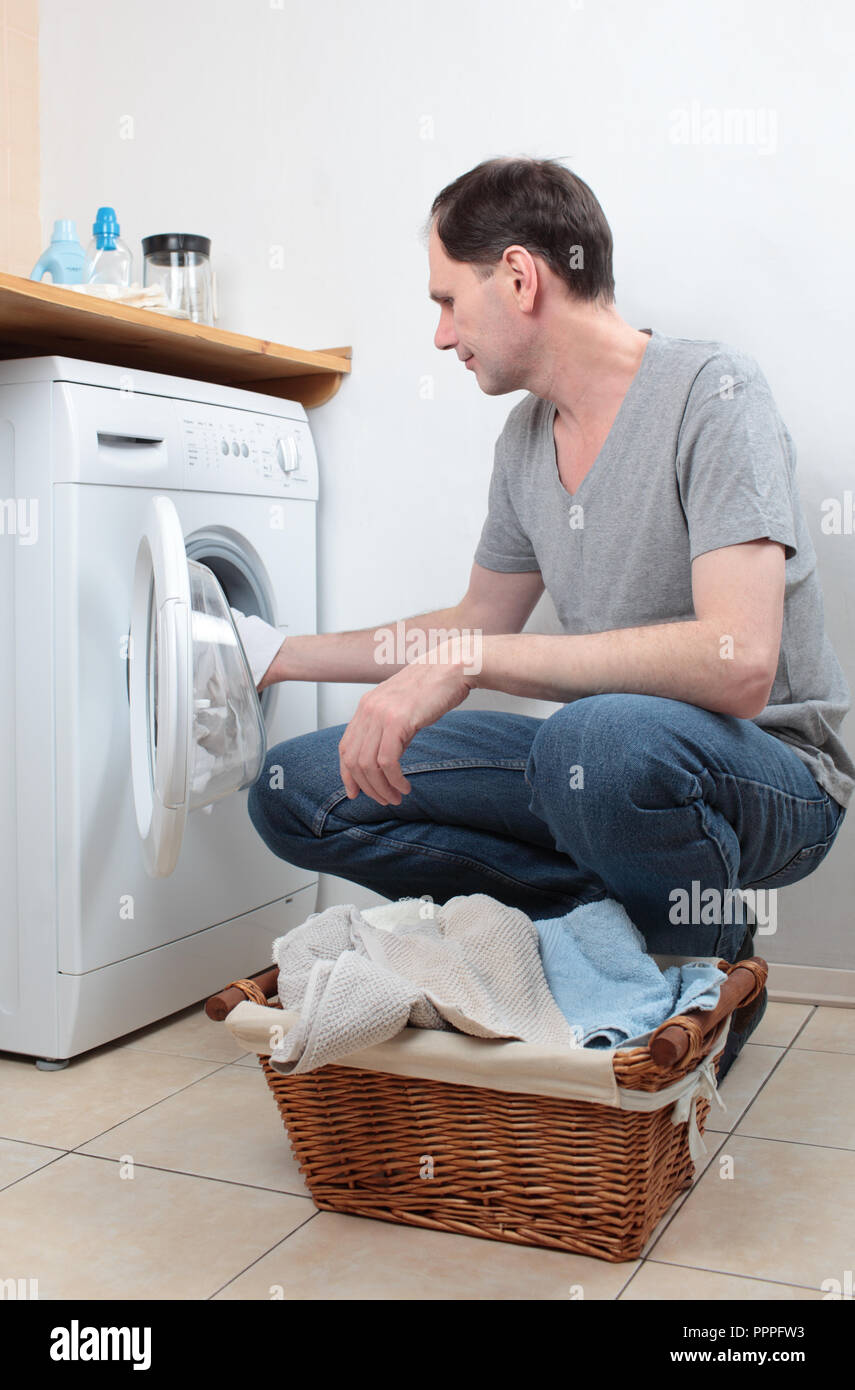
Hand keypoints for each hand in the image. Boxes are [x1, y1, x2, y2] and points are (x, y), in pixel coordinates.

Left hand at [338, 641, 475, 803]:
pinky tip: (404, 786)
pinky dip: (394, 780)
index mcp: (366, 706)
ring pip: (368, 764)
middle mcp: (368, 709)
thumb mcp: (402, 707)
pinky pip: (387, 761)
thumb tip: (384, 759)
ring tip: (395, 797)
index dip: (347, 775)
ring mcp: (381, 714)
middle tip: (383, 800)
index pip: (345, 747)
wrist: (453, 666)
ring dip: (381, 788)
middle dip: (366, 787)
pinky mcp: (398, 720)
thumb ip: (388, 729)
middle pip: (353, 760)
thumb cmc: (434, 687)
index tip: (355, 793)